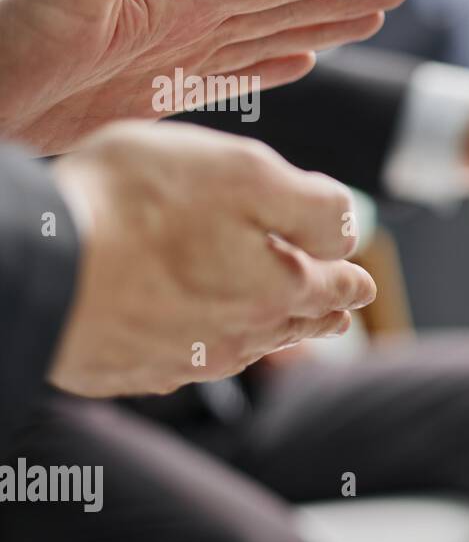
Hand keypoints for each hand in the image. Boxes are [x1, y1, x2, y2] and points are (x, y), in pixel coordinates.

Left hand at [0, 0, 408, 154]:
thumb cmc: (8, 37)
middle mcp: (188, 21)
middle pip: (288, 3)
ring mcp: (176, 57)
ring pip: (272, 37)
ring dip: (324, 26)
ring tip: (370, 18)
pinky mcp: (159, 94)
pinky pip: (235, 77)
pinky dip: (274, 68)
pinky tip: (301, 61)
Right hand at [47, 122, 376, 396]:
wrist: (33, 266)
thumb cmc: (137, 206)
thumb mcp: (246, 174)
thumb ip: (312, 206)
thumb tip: (349, 235)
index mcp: (279, 289)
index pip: (334, 287)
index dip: (351, 280)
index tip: (362, 285)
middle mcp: (238, 337)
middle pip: (292, 324)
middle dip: (319, 314)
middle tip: (339, 315)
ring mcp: (181, 360)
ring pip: (241, 348)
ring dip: (266, 334)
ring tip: (282, 330)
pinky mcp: (129, 368)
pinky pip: (180, 362)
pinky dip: (199, 346)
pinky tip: (194, 338)